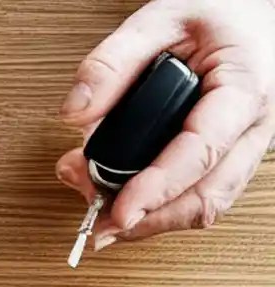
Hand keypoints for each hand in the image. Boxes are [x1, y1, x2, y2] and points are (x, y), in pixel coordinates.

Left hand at [55, 0, 274, 249]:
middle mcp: (255, 127)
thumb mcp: (161, 18)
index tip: (121, 209)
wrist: (255, 15)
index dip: (159, 187)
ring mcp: (247, 147)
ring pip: (205, 205)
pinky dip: (160, 207)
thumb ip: (112, 61)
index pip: (202, 151)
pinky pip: (200, 196)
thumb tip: (74, 111)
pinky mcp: (231, 158)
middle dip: (148, 218)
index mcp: (243, 89)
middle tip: (96, 222)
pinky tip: (123, 201)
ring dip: (150, 219)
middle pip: (207, 196)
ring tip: (99, 210)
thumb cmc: (218, 13)